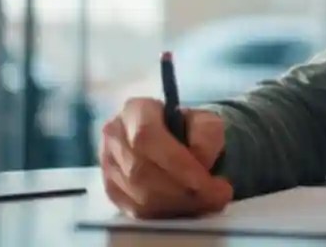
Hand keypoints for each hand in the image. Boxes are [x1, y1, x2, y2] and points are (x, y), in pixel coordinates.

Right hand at [100, 97, 233, 218]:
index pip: (146, 136)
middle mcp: (115, 137)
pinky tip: (190, 208)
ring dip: (178, 204)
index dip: (176, 163)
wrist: (177, 142)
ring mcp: (109, 166)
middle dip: (182, 190)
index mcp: (135, 110)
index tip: (205, 180)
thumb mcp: (206, 120)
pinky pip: (137, 210)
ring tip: (208, 202)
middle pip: (142, 170)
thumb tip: (200, 159)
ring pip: (138, 195)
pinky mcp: (112, 191)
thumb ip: (207, 134)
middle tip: (216, 197)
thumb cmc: (190, 130)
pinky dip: (167, 213)